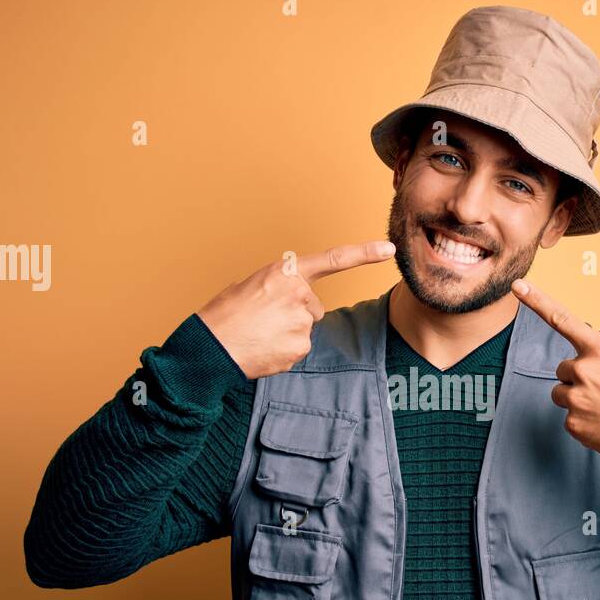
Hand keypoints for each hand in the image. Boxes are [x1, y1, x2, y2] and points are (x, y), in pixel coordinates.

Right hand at [196, 241, 395, 378]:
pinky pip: (298, 348)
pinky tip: (263, 348)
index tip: (389, 249)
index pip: (334, 259)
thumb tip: (296, 303)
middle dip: (293, 314)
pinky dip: (283, 350)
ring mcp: (302, 323)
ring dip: (286, 333)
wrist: (210, 347)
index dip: (364, 253)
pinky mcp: (300, 347)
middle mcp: (299, 295)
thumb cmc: (225, 315)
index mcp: (285, 272)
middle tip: (262, 319)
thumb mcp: (252, 286)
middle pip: (313, 307)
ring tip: (259, 334)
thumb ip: (281, 287)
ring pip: (305, 329)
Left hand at [511, 279, 599, 465]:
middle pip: (563, 369)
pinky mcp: (572, 423)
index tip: (518, 287)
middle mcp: (584, 369)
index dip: (537, 301)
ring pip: (561, 392)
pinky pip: (569, 416)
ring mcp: (576, 397)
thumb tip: (584, 365)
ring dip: (577, 398)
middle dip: (578, 378)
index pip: (562, 320)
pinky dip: (583, 421)